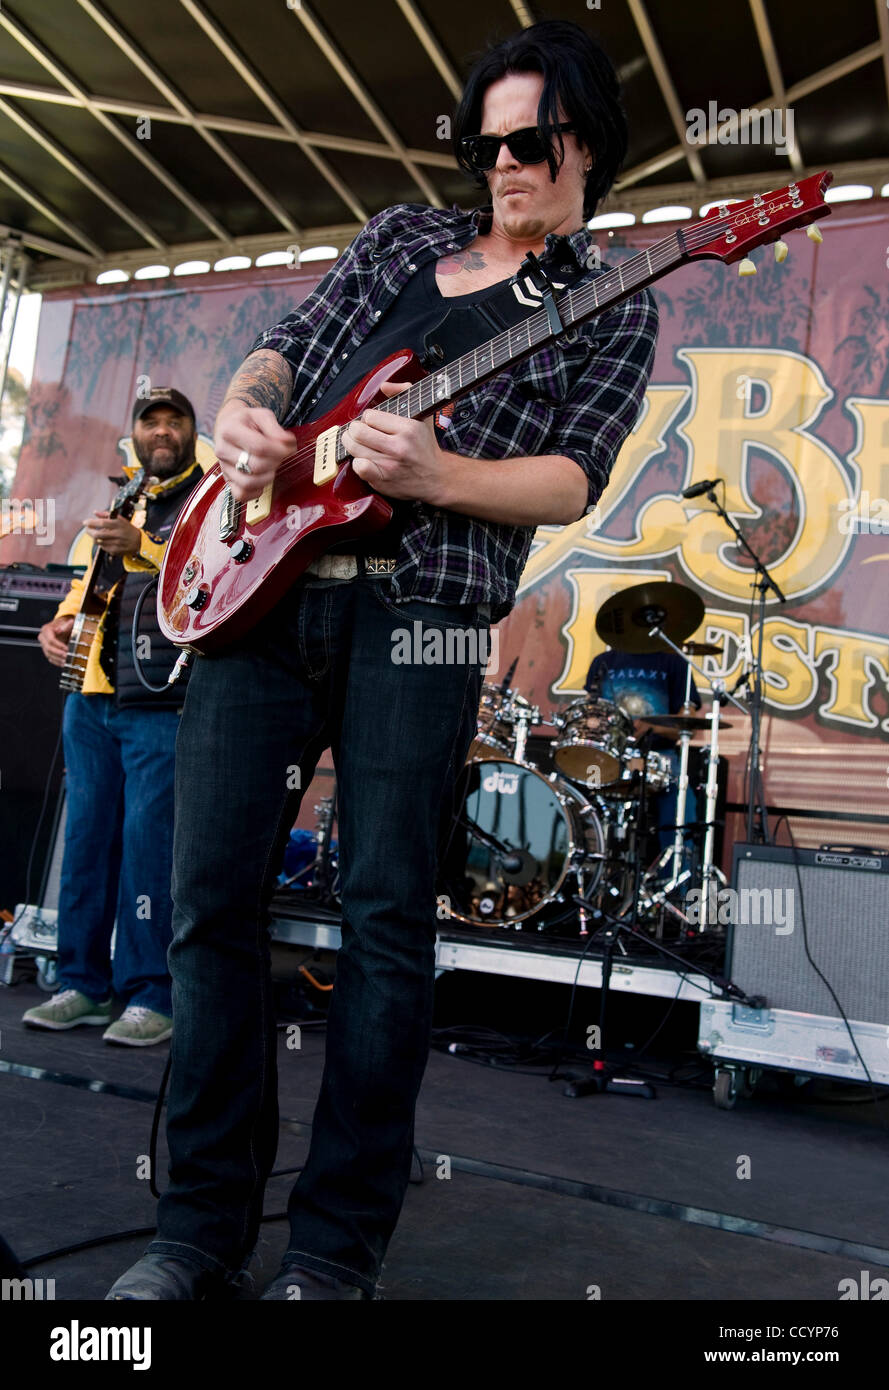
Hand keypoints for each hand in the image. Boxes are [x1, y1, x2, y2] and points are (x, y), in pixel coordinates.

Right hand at [39, 615, 73, 666]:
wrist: (62, 627)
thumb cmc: (64, 625)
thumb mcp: (66, 623)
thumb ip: (66, 625)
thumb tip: (66, 625)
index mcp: (46, 630)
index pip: (50, 640)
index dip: (59, 645)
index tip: (66, 648)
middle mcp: (43, 638)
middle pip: (48, 648)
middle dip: (58, 653)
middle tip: (66, 656)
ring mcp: (44, 645)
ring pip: (49, 654)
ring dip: (58, 659)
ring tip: (66, 661)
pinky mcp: (47, 651)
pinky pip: (50, 658)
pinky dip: (57, 662)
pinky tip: (63, 664)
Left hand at [84, 510, 141, 554]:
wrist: (140, 542)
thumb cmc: (128, 529)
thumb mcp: (121, 520)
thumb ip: (107, 515)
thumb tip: (95, 512)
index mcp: (119, 525)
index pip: (102, 523)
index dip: (91, 522)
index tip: (85, 522)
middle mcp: (117, 534)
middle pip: (98, 534)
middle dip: (89, 531)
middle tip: (87, 529)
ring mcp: (116, 544)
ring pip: (98, 541)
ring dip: (94, 537)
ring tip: (94, 534)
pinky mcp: (115, 551)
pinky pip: (103, 547)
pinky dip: (101, 543)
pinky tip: (103, 540)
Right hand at [214, 402, 295, 502]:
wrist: (228, 427)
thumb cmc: (246, 422)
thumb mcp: (261, 416)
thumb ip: (275, 428)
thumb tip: (287, 442)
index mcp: (230, 431)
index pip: (259, 447)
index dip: (279, 450)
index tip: (288, 448)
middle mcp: (223, 450)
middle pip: (255, 466)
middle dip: (275, 462)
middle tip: (280, 455)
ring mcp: (224, 468)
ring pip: (248, 483)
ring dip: (268, 477)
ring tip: (272, 466)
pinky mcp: (228, 481)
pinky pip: (241, 495)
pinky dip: (256, 491)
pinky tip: (262, 478)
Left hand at [345, 380, 446, 503]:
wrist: (436, 478)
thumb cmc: (425, 445)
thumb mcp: (422, 415)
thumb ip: (404, 392)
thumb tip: (384, 386)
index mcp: (409, 428)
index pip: (370, 416)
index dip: (368, 418)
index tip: (373, 423)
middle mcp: (399, 447)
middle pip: (358, 432)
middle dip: (354, 430)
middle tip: (359, 432)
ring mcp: (390, 465)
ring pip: (354, 448)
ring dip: (353, 445)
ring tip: (360, 444)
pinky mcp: (383, 481)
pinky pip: (358, 467)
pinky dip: (357, 463)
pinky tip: (364, 460)